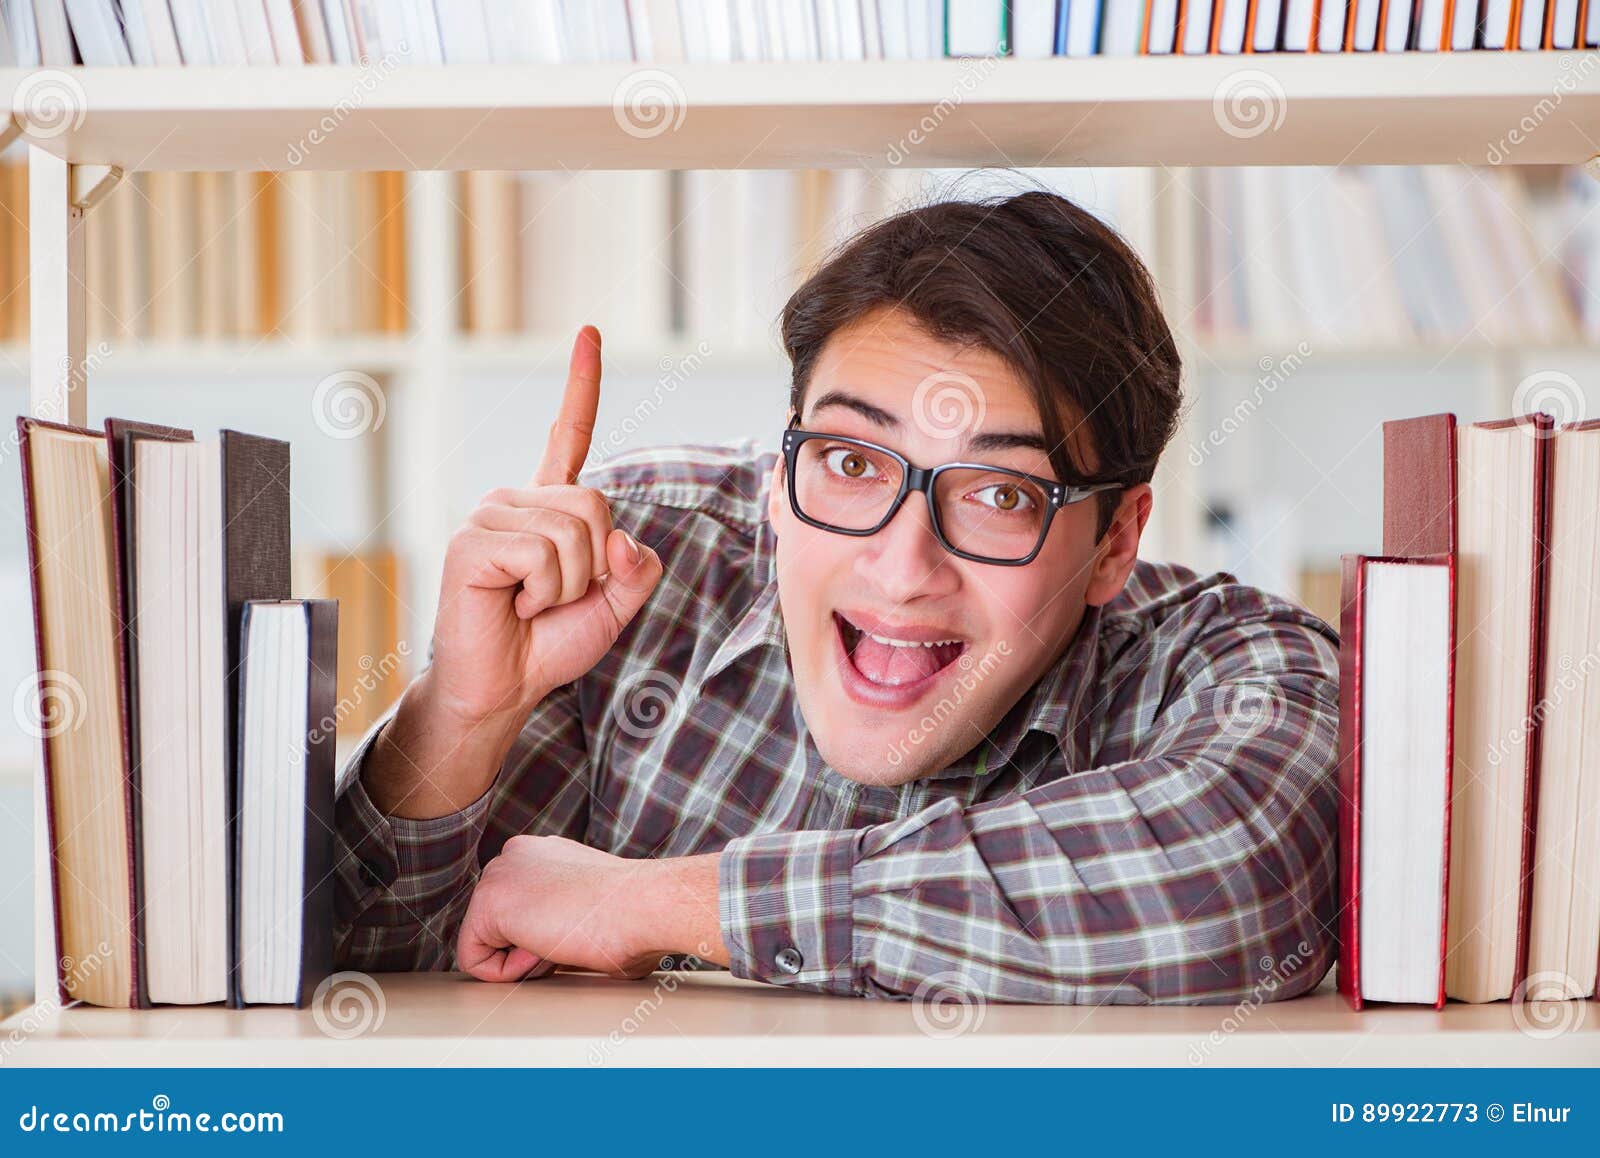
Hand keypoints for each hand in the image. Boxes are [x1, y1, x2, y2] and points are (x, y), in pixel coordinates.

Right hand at [426, 326, 663, 725]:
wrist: (503, 687)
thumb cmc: (548, 643)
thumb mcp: (614, 605)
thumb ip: (636, 569)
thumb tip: (626, 540)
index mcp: (548, 506)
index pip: (567, 434)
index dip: (580, 385)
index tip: (588, 333)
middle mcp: (516, 500)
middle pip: (596, 505)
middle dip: (594, 567)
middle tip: (553, 598)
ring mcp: (489, 517)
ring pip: (574, 533)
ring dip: (568, 586)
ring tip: (531, 604)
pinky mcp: (471, 543)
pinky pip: (542, 555)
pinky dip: (544, 593)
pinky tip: (514, 605)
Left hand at [455, 837, 727, 982]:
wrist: (647, 905)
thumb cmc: (638, 915)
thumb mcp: (593, 906)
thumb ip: (565, 916)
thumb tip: (566, 947)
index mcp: (544, 854)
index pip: (521, 912)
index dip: (548, 940)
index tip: (578, 934)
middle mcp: (517, 855)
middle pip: (501, 927)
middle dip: (531, 947)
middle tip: (571, 942)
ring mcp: (499, 873)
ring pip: (488, 943)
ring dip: (524, 958)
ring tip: (564, 941)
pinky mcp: (488, 900)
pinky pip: (474, 960)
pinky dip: (507, 972)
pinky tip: (545, 950)